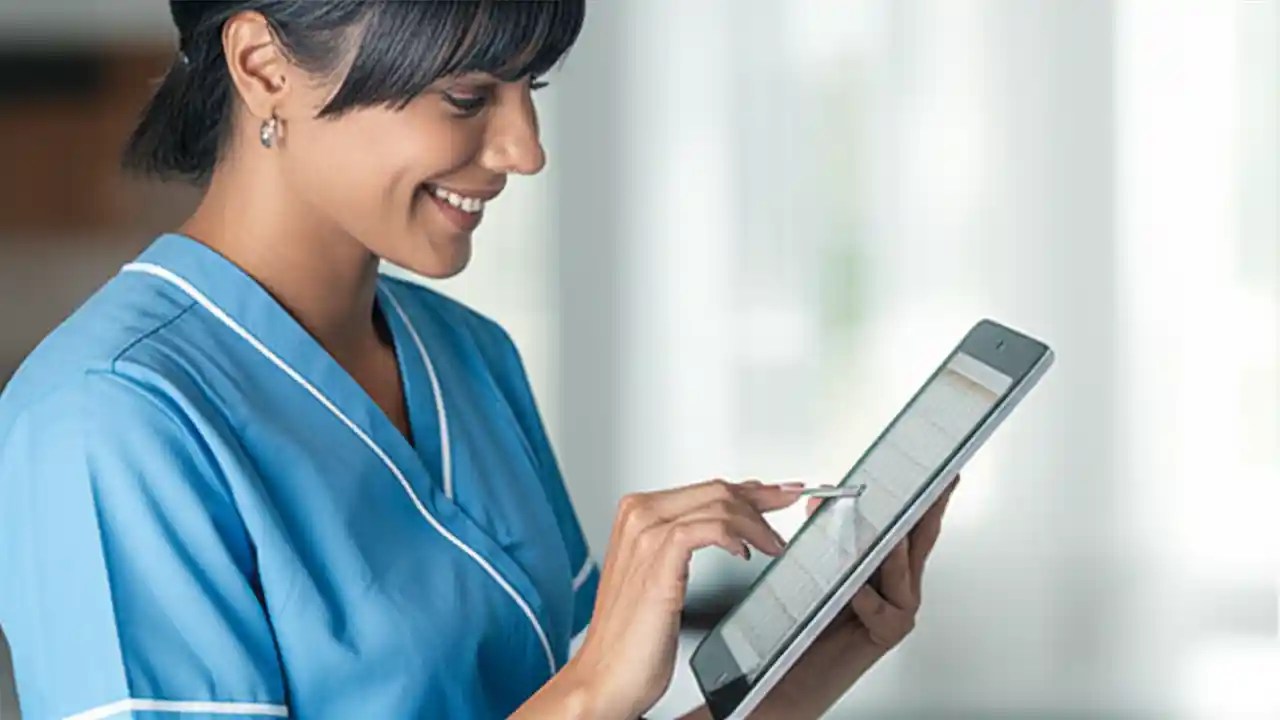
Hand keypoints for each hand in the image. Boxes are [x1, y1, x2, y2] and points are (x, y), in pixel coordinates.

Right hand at [564, 479, 803, 718]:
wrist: (605, 676)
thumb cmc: (630, 637)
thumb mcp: (663, 576)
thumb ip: (689, 543)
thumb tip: (730, 527)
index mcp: (637, 514)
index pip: (706, 488)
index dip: (751, 491)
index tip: (778, 495)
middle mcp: (639, 517)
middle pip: (716, 490)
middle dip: (762, 500)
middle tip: (790, 508)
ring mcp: (646, 535)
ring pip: (718, 505)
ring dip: (756, 523)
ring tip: (774, 545)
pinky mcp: (659, 560)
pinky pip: (709, 528)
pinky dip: (735, 535)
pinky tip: (745, 553)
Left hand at [757, 475, 958, 717]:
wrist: (796, 668)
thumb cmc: (810, 617)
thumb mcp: (821, 567)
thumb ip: (828, 536)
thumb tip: (822, 498)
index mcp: (887, 567)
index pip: (909, 526)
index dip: (926, 500)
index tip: (941, 475)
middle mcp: (900, 586)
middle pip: (919, 541)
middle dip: (929, 510)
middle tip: (939, 484)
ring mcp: (899, 608)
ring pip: (900, 568)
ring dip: (889, 547)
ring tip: (882, 528)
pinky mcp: (888, 630)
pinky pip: (877, 604)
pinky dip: (863, 594)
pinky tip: (852, 589)